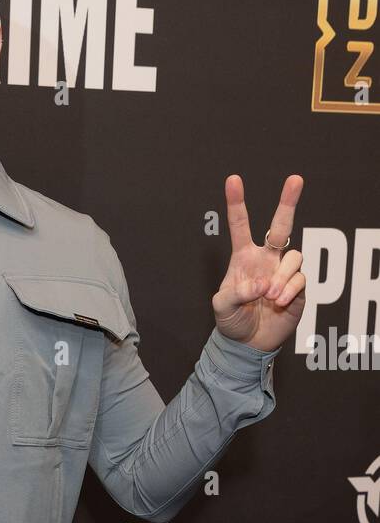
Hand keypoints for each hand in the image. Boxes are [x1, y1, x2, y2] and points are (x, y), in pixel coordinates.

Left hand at [212, 174, 305, 351]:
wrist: (248, 343)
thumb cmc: (232, 320)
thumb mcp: (222, 306)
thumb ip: (235, 293)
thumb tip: (261, 283)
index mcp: (243, 258)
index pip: (240, 226)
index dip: (236, 203)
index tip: (233, 180)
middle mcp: (266, 259)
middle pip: (281, 225)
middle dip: (288, 202)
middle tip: (295, 179)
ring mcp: (283, 272)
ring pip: (293, 256)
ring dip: (281, 276)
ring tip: (269, 296)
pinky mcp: (298, 287)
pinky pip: (300, 278)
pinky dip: (289, 290)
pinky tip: (278, 302)